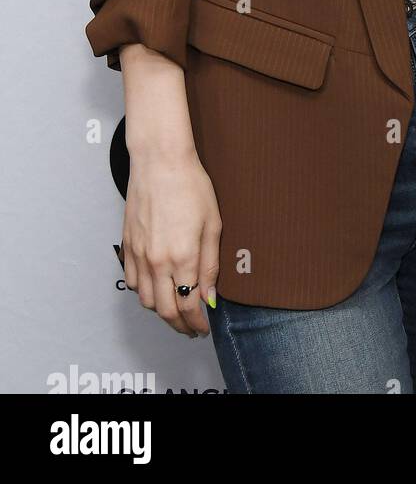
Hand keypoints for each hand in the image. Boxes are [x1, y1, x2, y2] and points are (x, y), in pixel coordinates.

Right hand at [121, 148, 221, 336]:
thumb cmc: (191, 186)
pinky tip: (156, 288)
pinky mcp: (127, 246)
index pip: (188, 305)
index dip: (196, 322)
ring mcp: (138, 255)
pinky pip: (132, 282)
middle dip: (179, 325)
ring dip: (161, 311)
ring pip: (146, 300)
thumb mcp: (213, 224)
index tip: (203, 328)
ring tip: (176, 310)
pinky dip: (144, 292)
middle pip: (165, 310)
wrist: (160, 162)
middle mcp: (157, 261)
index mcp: (182, 257)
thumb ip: (210, 265)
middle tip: (191, 328)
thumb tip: (209, 298)